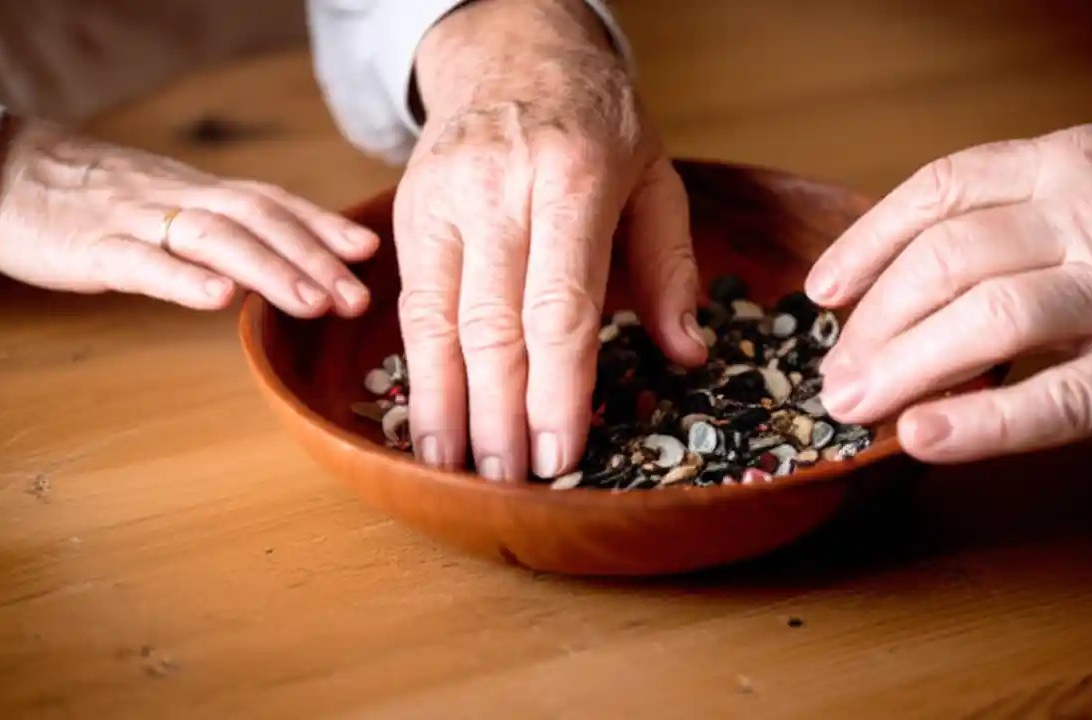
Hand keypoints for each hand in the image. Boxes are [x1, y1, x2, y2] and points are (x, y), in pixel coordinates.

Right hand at [0, 117, 378, 316]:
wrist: (7, 178)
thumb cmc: (99, 203)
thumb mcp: (170, 208)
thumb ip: (224, 231)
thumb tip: (289, 264)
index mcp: (200, 193)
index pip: (271, 203)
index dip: (321, 224)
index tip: (368, 249)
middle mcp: (179, 199)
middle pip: (256, 220)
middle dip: (313, 258)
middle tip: (357, 297)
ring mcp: (136, 221)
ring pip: (213, 238)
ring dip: (269, 270)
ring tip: (313, 303)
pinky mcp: (93, 248)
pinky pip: (141, 262)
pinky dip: (182, 279)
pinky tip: (219, 299)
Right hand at [395, 0, 705, 480]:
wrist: (511, 51)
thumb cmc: (595, 121)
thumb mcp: (655, 176)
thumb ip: (671, 265)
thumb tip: (685, 353)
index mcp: (573, 179)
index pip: (559, 307)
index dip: (557, 390)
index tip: (561, 454)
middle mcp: (498, 189)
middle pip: (493, 325)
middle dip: (499, 415)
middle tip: (509, 483)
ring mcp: (442, 198)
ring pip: (436, 320)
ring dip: (445, 405)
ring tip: (454, 470)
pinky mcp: (406, 211)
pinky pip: (408, 304)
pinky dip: (418, 368)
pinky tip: (427, 418)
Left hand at [804, 123, 1091, 462]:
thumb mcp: (1088, 193)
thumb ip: (1002, 223)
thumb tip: (890, 289)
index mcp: (1061, 165)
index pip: (939, 190)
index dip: (866, 242)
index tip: (822, 292)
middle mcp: (1089, 213)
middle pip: (948, 259)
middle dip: (874, 323)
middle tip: (835, 374)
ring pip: (988, 317)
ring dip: (904, 366)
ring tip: (856, 405)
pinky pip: (1057, 399)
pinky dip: (982, 422)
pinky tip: (926, 437)